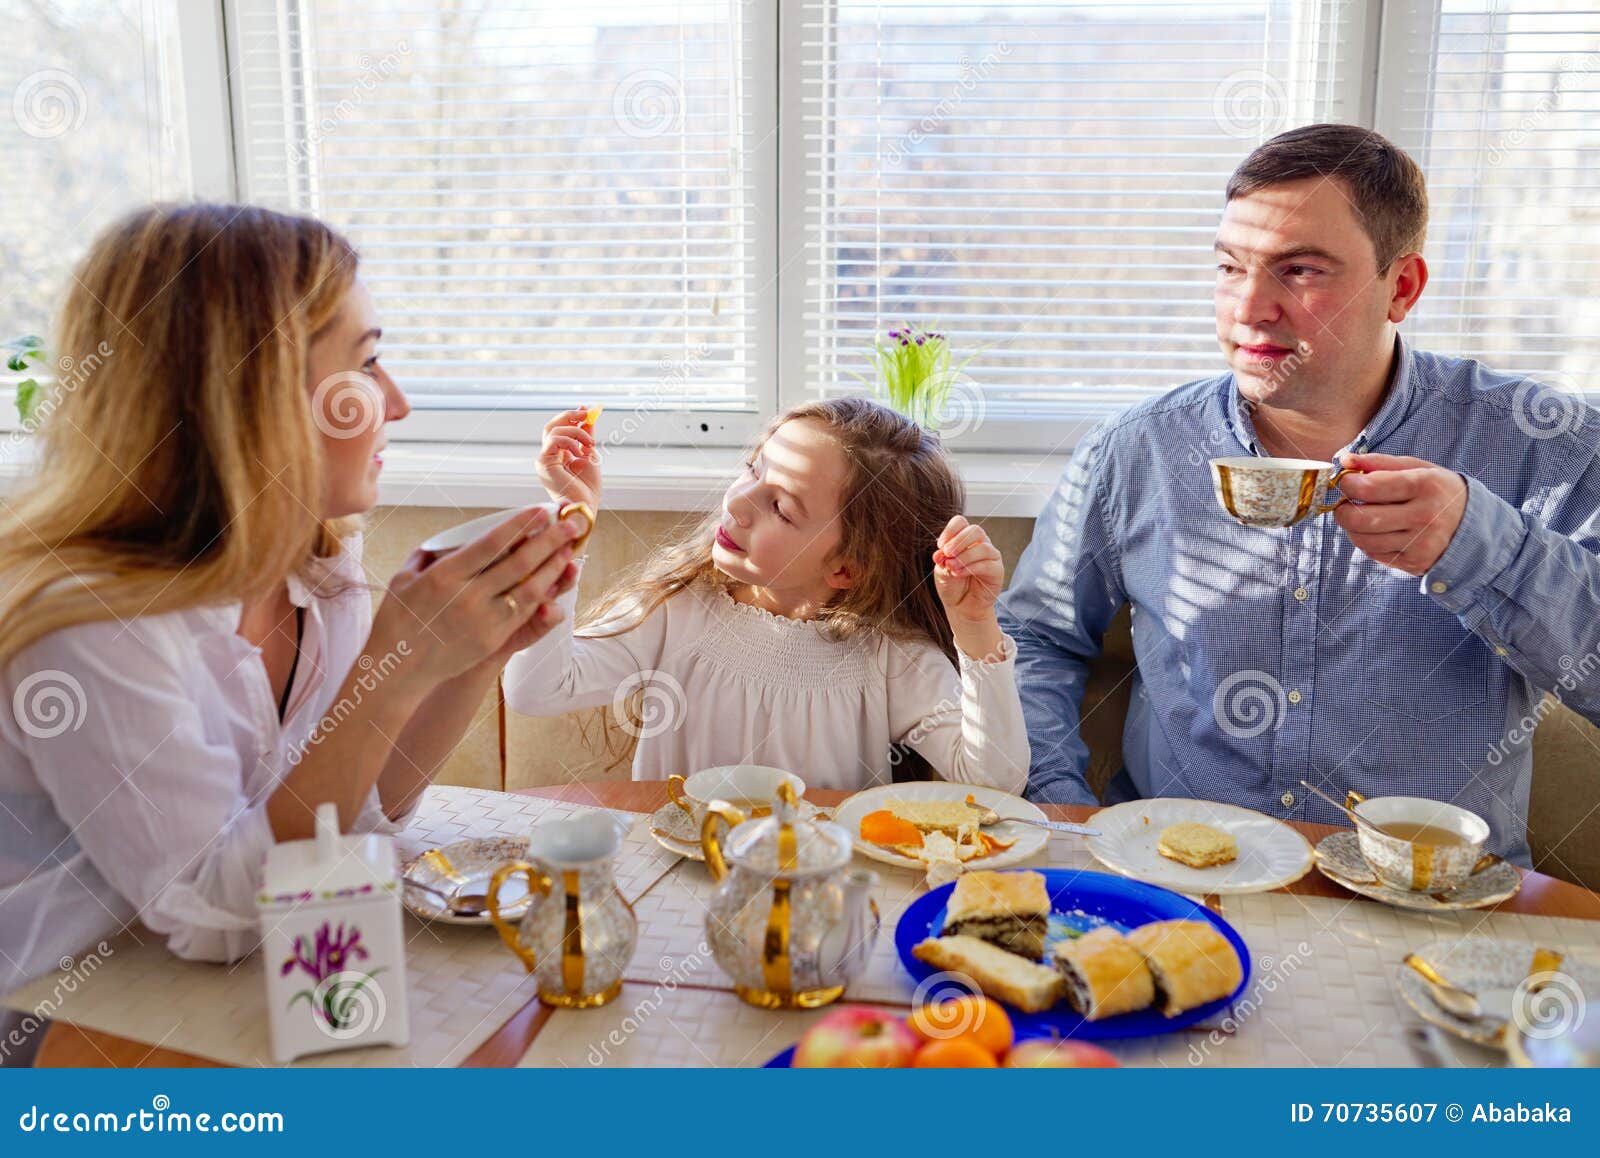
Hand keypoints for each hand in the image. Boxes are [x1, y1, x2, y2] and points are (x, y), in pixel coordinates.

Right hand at [370, 506, 584, 686]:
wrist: (397, 669)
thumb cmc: (398, 618)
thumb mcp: (404, 577)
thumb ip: (432, 552)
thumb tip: (459, 536)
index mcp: (444, 576)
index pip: (492, 543)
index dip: (521, 525)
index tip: (541, 510)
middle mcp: (467, 597)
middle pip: (519, 563)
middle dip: (551, 540)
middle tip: (572, 524)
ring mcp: (482, 621)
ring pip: (530, 589)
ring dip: (554, 567)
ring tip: (570, 549)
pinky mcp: (492, 640)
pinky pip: (523, 613)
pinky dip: (543, 595)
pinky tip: (554, 581)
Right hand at [537, 406, 601, 508]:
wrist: (585, 505)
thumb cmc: (588, 487)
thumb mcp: (590, 455)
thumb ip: (586, 436)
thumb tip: (588, 416)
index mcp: (557, 455)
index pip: (559, 429)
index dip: (571, 417)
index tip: (585, 409)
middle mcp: (547, 456)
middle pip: (551, 426)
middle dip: (569, 416)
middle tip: (586, 413)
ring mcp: (543, 459)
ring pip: (553, 431)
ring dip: (575, 432)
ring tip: (590, 443)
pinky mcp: (543, 463)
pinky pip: (553, 440)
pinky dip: (569, 440)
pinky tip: (579, 451)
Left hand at [932, 515, 1004, 622]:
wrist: (961, 607)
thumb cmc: (952, 585)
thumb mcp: (941, 570)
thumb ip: (942, 560)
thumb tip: (941, 552)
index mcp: (964, 539)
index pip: (961, 523)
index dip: (950, 531)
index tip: (940, 545)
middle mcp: (980, 544)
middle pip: (975, 530)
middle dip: (958, 541)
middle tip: (947, 553)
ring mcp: (991, 556)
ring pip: (982, 547)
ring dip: (964, 557)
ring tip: (951, 568)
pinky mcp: (997, 570)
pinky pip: (987, 564)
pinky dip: (971, 568)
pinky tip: (958, 574)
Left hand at [1333, 452, 1468, 575]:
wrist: (1474, 526)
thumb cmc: (1439, 491)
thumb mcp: (1418, 469)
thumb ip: (1380, 463)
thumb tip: (1344, 461)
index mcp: (1425, 486)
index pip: (1369, 488)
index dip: (1348, 484)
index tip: (1346, 482)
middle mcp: (1425, 517)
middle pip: (1360, 518)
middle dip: (1343, 510)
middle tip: (1345, 504)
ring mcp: (1420, 543)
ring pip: (1363, 540)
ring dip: (1352, 528)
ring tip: (1361, 516)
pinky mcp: (1415, 563)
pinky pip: (1374, 554)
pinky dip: (1367, 542)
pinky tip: (1378, 531)